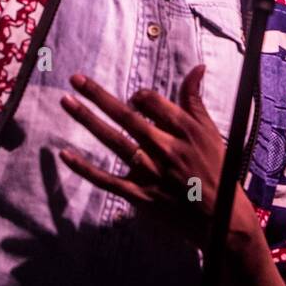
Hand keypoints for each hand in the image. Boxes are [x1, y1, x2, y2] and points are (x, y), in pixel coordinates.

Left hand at [56, 64, 259, 252]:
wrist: (221, 218)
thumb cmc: (215, 171)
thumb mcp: (210, 132)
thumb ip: (195, 100)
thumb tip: (197, 67)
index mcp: (184, 130)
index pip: (152, 102)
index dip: (139, 96)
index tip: (134, 99)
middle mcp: (165, 148)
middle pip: (126, 116)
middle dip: (99, 95)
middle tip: (75, 78)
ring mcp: (150, 172)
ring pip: (114, 141)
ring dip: (88, 120)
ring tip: (66, 101)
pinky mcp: (140, 195)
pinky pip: (107, 180)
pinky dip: (85, 168)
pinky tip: (65, 154)